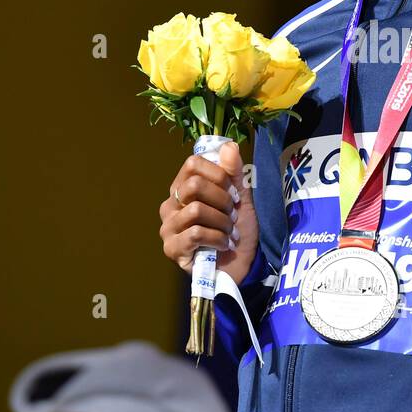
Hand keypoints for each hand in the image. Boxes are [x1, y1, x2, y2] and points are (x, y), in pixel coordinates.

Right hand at [158, 141, 258, 284]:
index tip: (234, 192)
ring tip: (229, 232)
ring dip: (222, 222)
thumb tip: (229, 145)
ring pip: (196, 210)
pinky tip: (225, 245)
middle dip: (222, 200)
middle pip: (194, 185)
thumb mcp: (241, 198)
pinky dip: (218, 238)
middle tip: (233, 215)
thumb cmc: (237, 230)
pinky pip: (196, 234)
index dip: (219, 174)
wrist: (243, 266)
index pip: (192, 163)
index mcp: (183, 188)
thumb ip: (234, 172)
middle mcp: (170, 205)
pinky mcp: (172, 249)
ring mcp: (168, 228)